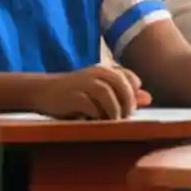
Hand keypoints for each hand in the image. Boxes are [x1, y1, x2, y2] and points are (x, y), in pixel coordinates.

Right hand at [32, 65, 150, 119]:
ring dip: (114, 110)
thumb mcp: (100, 90)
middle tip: (125, 117)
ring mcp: (83, 84)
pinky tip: (97, 121)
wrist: (42, 91)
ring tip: (113, 121)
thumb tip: (147, 98)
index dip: (134, 93)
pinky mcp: (72, 97)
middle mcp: (95, 73)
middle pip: (121, 84)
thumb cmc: (76, 93)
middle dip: (127, 103)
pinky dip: (97, 115)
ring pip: (107, 94)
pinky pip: (91, 106)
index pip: (130, 78)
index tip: (130, 107)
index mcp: (105, 70)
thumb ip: (124, 93)